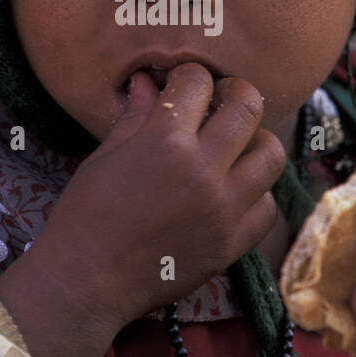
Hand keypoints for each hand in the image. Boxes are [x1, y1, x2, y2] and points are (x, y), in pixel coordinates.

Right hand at [24, 63, 286, 334]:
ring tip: (236, 146)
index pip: (197, 82)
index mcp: (164, 141)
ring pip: (271, 155)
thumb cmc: (84, 214)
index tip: (181, 84)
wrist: (85, 281)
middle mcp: (203, 170)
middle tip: (220, 100)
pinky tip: (235, 192)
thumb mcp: (105, 156)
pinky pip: (267, 208)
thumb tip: (147, 82)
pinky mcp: (231, 245)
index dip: (188, 75)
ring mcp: (223, 209)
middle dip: (235, 91)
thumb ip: (136, 116)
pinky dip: (256, 194)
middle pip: (247, 108)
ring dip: (256, 141)